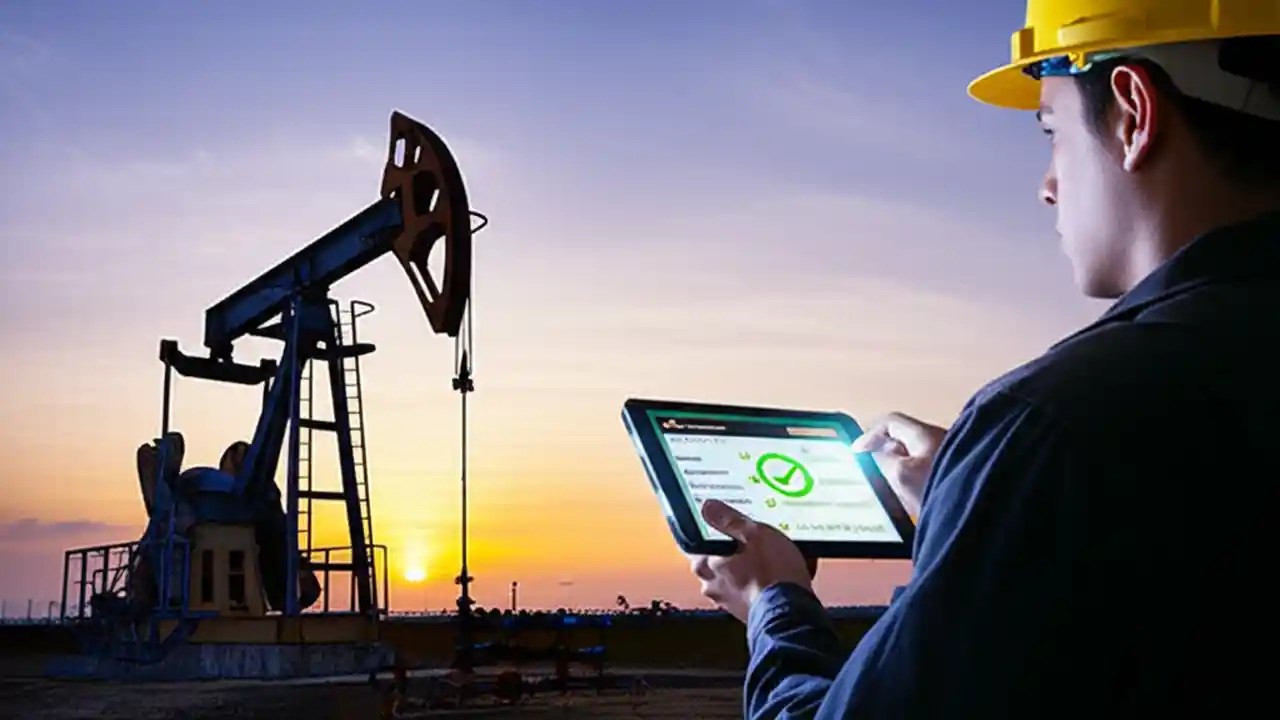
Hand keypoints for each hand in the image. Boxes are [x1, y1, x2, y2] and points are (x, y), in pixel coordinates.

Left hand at [689, 499, 818, 622]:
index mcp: (706, 564)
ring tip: (767, 558)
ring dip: (743, 570)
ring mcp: (727, 602)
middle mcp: (712, 586)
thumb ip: (729, 520)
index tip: (720, 528)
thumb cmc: (772, 573)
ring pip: (730, 579)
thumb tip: (708, 507)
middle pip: (713, 563)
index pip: (695, 544)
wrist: (792, 612)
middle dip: (728, 553)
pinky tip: (774, 576)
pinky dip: (756, 585)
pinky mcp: (745, 613)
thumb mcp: (754, 534)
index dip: (708, 534)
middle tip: (748, 541)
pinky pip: (746, 593)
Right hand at [850, 411, 947, 518]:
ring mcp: (952, 458)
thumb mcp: (902, 475)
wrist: (982, 517)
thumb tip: (876, 452)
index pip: (891, 422)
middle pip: (904, 439)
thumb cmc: (943, 493)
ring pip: (916, 457)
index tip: (857, 452)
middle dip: (886, 454)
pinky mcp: (957, 477)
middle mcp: (941, 440)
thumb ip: (883, 459)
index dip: (869, 435)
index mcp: (926, 434)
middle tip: (875, 471)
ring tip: (896, 490)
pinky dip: (916, 482)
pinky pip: (929, 472)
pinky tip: (915, 500)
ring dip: (901, 470)